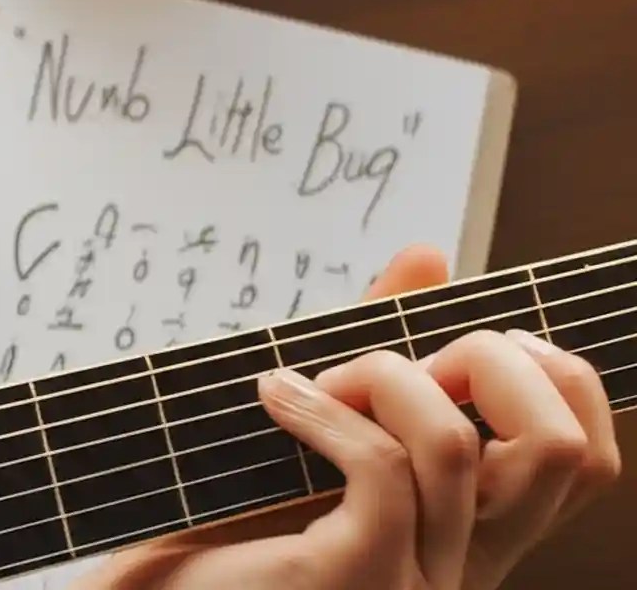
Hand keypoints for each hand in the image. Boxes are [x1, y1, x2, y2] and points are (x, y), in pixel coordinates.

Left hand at [75, 245, 621, 588]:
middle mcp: (465, 566)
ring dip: (380, 378)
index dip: (556, 379)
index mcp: (471, 533)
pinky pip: (383, 467)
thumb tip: (429, 254)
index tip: (465, 345)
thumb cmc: (226, 515)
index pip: (585, 459)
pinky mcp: (359, 579)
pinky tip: (275, 399)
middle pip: (566, 449)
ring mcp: (419, 581)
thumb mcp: (319, 423)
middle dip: (491, 362)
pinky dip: (325, 410)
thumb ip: (380, 348)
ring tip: (312, 382)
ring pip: (459, 446)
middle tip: (392, 356)